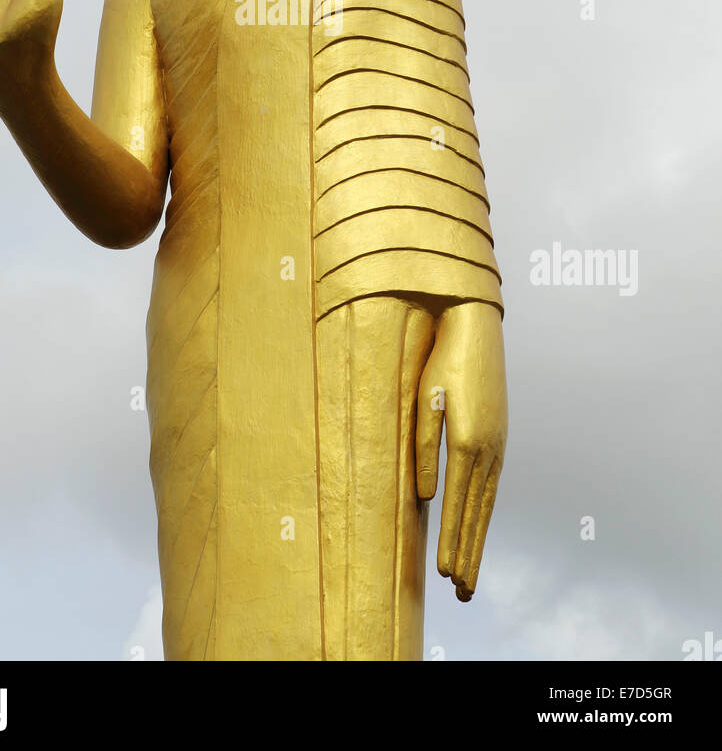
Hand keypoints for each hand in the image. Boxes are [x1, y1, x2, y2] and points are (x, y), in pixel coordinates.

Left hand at [415, 299, 506, 601]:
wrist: (476, 330)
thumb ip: (423, 447)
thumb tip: (423, 495)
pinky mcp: (500, 438)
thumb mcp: (425, 400)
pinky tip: (478, 528)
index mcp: (467, 442)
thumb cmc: (441, 361)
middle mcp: (489, 450)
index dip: (450, 540)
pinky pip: (492, 487)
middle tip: (461, 593)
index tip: (443, 574)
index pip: (456, 504)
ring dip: (477, 540)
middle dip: (468, 554)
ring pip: (487, 505)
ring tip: (469, 574)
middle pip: (477, 514)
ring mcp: (499, 445)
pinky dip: (484, 515)